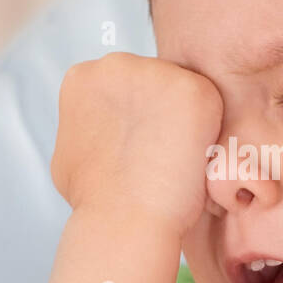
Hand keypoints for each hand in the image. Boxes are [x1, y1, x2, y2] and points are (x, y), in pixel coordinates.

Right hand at [51, 52, 222, 234]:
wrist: (123, 218)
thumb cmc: (97, 198)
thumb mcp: (73, 146)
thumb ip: (92, 122)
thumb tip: (107, 126)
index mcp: (83, 77)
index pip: (122, 87)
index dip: (135, 120)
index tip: (136, 146)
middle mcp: (116, 64)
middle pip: (152, 83)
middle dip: (159, 113)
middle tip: (157, 155)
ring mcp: (155, 70)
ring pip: (181, 92)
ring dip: (184, 120)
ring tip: (172, 160)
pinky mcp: (192, 86)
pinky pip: (210, 105)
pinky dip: (208, 131)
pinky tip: (191, 157)